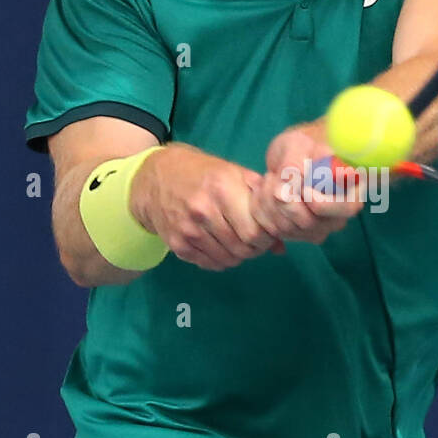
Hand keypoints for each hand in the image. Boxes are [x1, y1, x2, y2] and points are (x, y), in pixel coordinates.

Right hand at [130, 144, 284, 270]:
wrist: (156, 177)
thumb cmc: (204, 174)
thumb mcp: (235, 175)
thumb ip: (261, 202)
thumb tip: (281, 242)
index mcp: (222, 189)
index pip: (254, 232)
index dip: (266, 237)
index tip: (266, 232)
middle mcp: (203, 211)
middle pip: (243, 248)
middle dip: (255, 248)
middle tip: (254, 239)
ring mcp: (188, 230)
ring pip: (228, 259)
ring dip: (239, 255)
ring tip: (237, 240)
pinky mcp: (177, 245)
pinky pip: (210, 264)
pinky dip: (221, 259)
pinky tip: (220, 245)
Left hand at [250, 126, 366, 245]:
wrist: (290, 158)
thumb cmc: (302, 147)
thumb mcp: (297, 144)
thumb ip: (296, 160)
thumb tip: (296, 178)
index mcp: (350, 189)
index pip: (346, 208)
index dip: (322, 203)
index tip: (302, 188)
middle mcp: (338, 215)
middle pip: (311, 224)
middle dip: (285, 201)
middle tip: (273, 178)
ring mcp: (318, 229)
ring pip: (289, 229)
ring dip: (270, 202)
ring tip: (268, 178)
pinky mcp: (297, 234)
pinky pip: (276, 231)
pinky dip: (263, 210)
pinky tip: (264, 191)